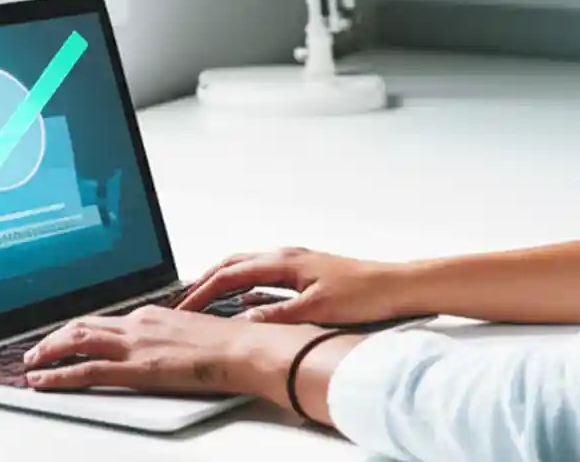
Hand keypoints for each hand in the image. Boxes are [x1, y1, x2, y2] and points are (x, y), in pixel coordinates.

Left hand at [21, 305, 332, 399]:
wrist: (242, 349)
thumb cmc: (227, 345)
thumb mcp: (192, 333)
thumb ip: (170, 338)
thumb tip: (164, 347)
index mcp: (152, 315)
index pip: (104, 320)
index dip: (77, 329)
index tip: (64, 337)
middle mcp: (137, 324)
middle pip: (82, 325)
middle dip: (54, 338)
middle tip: (37, 351)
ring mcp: (134, 345)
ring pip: (76, 341)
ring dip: (48, 352)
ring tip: (32, 364)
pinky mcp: (135, 368)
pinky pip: (86, 370)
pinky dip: (58, 375)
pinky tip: (44, 381)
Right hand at [176, 247, 411, 324]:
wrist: (397, 286)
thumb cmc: (366, 293)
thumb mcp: (317, 309)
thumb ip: (278, 316)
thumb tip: (243, 323)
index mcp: (284, 262)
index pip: (230, 275)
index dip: (202, 292)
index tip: (184, 307)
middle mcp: (286, 257)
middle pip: (232, 265)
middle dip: (204, 282)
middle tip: (183, 301)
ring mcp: (296, 263)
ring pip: (247, 268)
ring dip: (222, 282)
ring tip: (203, 299)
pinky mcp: (305, 274)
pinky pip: (263, 276)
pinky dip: (244, 286)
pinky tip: (244, 302)